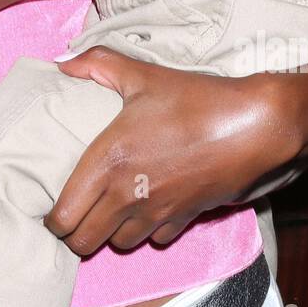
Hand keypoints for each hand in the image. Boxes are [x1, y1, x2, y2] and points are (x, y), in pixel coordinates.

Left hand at [43, 47, 299, 250]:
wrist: (254, 125)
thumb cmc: (195, 99)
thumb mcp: (141, 75)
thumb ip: (97, 65)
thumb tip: (62, 61)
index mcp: (107, 162)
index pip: (63, 217)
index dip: (53, 217)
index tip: (54, 206)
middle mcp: (127, 195)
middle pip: (83, 243)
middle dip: (75, 232)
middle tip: (77, 213)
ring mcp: (157, 212)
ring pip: (118, 245)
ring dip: (110, 232)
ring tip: (110, 210)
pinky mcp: (184, 219)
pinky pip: (155, 240)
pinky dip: (147, 231)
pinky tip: (149, 208)